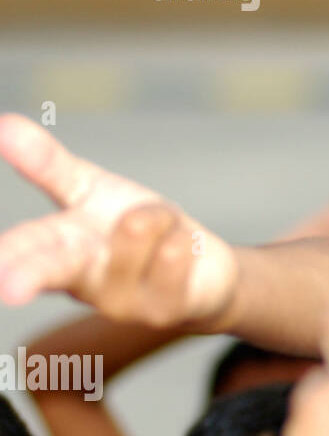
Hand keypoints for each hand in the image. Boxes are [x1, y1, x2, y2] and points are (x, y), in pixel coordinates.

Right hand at [0, 114, 235, 323]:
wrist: (202, 272)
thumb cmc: (135, 228)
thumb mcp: (90, 190)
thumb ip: (47, 164)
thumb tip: (3, 125)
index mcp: (57, 248)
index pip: (26, 245)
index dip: (8, 254)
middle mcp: (81, 281)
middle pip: (55, 269)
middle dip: (30, 275)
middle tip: (9, 287)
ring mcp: (120, 300)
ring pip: (137, 229)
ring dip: (157, 215)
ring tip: (160, 226)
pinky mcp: (161, 310)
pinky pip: (175, 251)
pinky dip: (184, 237)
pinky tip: (183, 252)